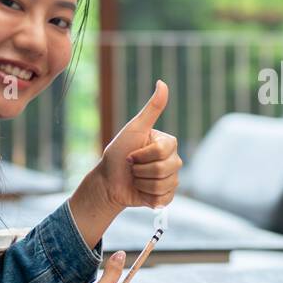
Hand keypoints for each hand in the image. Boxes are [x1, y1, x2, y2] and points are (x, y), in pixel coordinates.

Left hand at [84, 80, 182, 210]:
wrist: (108, 181)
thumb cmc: (118, 153)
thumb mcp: (134, 129)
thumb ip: (151, 108)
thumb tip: (162, 83)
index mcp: (168, 143)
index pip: (162, 151)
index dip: (142, 155)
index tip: (131, 153)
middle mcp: (173, 160)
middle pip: (164, 169)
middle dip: (140, 170)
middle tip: (131, 167)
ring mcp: (172, 179)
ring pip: (163, 185)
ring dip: (142, 183)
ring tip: (135, 179)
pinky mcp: (167, 197)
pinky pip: (163, 200)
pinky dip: (147, 197)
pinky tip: (141, 191)